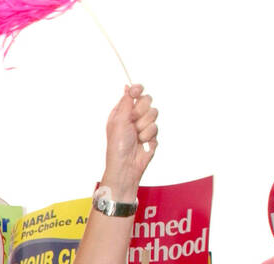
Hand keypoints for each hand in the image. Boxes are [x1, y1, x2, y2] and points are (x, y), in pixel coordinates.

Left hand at [103, 84, 158, 198]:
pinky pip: (156, 128)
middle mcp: (133, 117)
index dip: (137, 90)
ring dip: (144, 126)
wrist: (126, 166)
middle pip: (147, 101)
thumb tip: (127, 87)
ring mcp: (143, 126)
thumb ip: (126, 102)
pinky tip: (142, 143)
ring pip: (153, 114)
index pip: (134, 94)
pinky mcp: (151, 135)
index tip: (137, 91)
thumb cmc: (117, 146)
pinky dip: (148, 136)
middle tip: (133, 122)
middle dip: (141, 111)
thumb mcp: (118, 121)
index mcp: (122, 112)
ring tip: (136, 136)